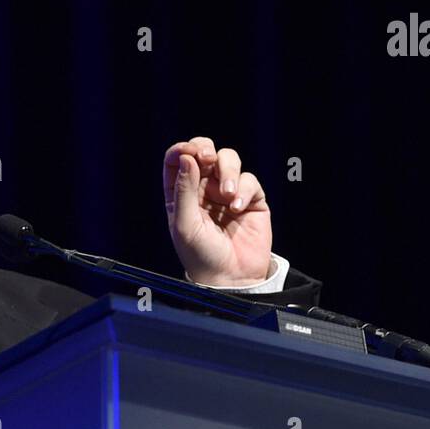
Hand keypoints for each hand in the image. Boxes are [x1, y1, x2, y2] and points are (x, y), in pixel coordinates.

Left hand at [162, 136, 272, 285]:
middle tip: (208, 159)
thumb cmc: (201, 257)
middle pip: (204, 151)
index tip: (189, 153)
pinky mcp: (250, 199)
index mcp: (182, 195)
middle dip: (206, 149)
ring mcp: (228, 192)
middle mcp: (204, 190)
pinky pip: (249, 180)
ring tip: (228, 194)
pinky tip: (238, 208)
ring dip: (228, 170)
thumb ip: (184, 190)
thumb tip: (186, 157)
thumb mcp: (184, 225)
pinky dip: (244, 189)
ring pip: (229, 159)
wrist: (231, 279)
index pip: (178, 160)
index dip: (183, 150)